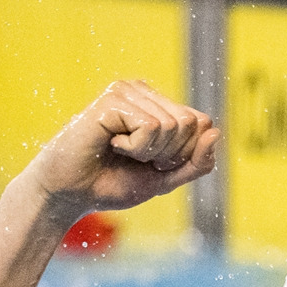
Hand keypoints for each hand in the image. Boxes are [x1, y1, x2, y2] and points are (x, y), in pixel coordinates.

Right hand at [20, 80, 218, 220]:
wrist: (70, 194)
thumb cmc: (112, 183)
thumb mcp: (166, 178)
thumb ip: (196, 162)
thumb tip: (215, 132)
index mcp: (160, 105)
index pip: (203, 124)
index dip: (183, 155)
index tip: (151, 162)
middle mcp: (145, 92)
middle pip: (192, 123)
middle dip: (168, 153)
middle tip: (134, 158)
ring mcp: (128, 92)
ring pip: (173, 125)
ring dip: (149, 152)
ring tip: (120, 151)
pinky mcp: (113, 99)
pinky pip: (152, 127)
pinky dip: (135, 148)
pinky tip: (111, 145)